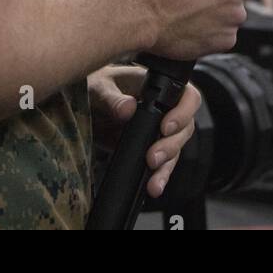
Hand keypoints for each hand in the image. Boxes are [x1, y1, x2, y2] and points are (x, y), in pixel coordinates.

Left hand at [88, 64, 200, 199]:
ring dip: (167, 165)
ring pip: (176, 148)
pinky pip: (163, 163)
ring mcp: (158, 129)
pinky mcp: (150, 147)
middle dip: (171, 145)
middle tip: (153, 157)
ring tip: (153, 180)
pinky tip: (153, 186)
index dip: (182, 113)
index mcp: (157, 86)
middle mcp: (164, 107)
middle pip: (186, 126)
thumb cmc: (95, 87)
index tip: (165, 128)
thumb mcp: (99, 88)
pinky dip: (160, 176)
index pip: (186, 95)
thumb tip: (128, 108)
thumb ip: (113, 98)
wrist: (85, 107)